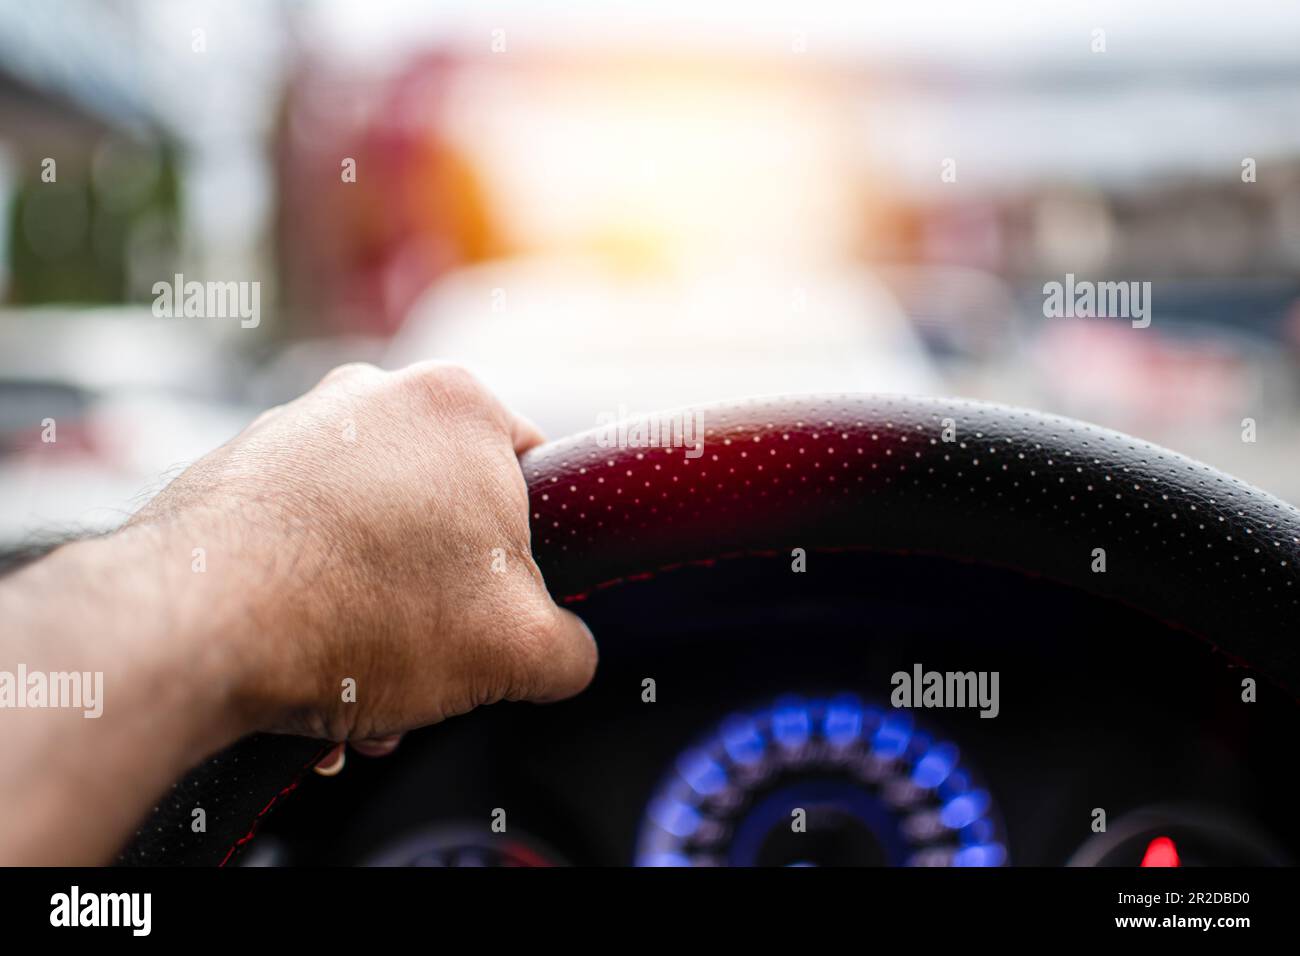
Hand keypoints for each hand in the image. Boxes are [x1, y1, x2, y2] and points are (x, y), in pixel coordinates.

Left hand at [129, 360, 597, 743]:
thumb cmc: (365, 610)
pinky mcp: (230, 471)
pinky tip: (305, 668)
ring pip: (368, 535)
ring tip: (359, 690)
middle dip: (440, 601)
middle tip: (429, 667)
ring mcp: (293, 428)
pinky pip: (299, 541)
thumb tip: (562, 655)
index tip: (504, 610)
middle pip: (443, 514)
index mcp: (458, 404)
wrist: (194, 624)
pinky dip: (310, 601)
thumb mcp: (520, 650)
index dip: (530, 557)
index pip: (532, 474)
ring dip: (375, 615)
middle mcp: (372, 395)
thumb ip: (571, 649)